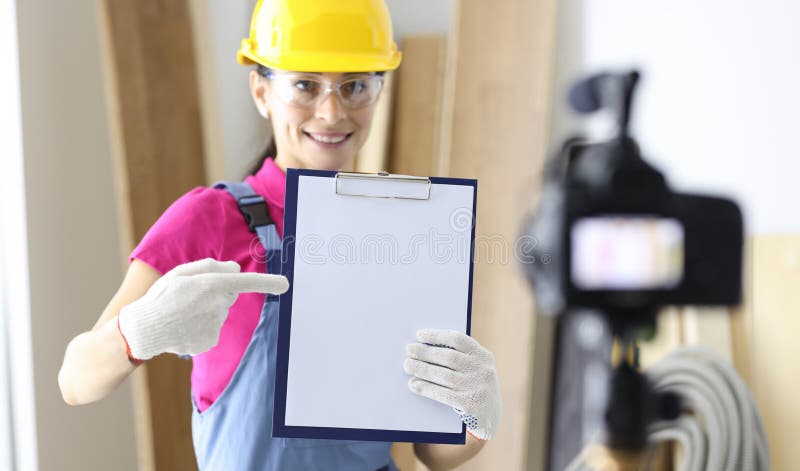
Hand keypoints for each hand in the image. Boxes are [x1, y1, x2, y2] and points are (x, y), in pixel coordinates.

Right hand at [118, 258, 288, 360]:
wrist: (143, 330)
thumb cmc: (161, 296)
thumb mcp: (181, 273)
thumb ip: (211, 267)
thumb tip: (235, 269)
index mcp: (211, 285)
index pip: (246, 282)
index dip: (268, 282)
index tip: (286, 284)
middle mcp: (217, 305)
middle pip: (229, 295)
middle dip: (217, 293)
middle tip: (190, 296)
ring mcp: (214, 325)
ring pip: (219, 313)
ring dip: (206, 311)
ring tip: (182, 313)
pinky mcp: (210, 341)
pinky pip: (212, 329)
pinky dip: (201, 327)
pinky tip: (184, 326)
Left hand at [404, 329, 500, 439]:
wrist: (492, 420)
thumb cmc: (477, 389)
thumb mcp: (477, 369)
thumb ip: (460, 358)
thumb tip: (426, 348)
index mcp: (484, 356)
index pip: (458, 340)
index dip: (437, 336)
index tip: (419, 335)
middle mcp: (483, 370)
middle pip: (448, 357)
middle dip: (426, 352)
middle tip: (409, 350)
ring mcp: (478, 388)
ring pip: (443, 375)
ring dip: (422, 369)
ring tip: (408, 365)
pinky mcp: (471, 405)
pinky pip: (442, 394)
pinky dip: (426, 388)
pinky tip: (414, 385)